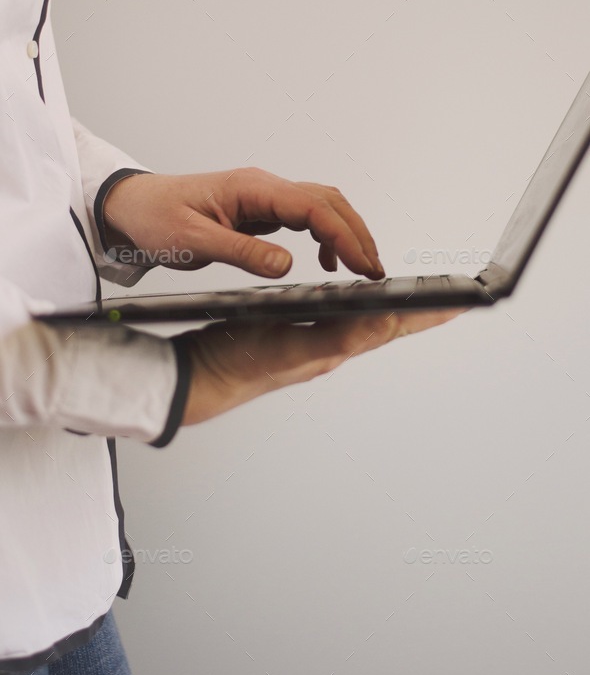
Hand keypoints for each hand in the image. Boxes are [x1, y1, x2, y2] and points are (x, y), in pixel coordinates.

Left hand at [102, 169, 384, 279]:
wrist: (134, 207)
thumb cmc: (156, 217)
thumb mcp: (193, 242)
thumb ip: (241, 253)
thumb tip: (287, 266)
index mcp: (252, 189)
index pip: (313, 208)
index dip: (344, 236)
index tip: (363, 265)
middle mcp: (264, 187)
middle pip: (328, 202)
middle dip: (357, 234)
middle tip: (375, 271)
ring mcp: (264, 197)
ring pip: (321, 207)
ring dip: (346, 233)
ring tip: (361, 269)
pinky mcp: (260, 210)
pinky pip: (305, 218)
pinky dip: (325, 237)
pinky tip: (328, 262)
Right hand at [180, 308, 464, 424]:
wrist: (197, 377)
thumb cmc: (237, 364)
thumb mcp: (290, 346)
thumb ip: (337, 335)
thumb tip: (384, 321)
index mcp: (336, 346)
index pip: (394, 326)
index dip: (430, 314)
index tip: (464, 300)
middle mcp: (330, 344)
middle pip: (387, 324)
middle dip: (422, 312)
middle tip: (454, 298)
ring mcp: (314, 340)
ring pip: (366, 321)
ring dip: (395, 309)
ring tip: (419, 299)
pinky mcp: (295, 333)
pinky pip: (339, 317)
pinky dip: (359, 305)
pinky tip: (358, 300)